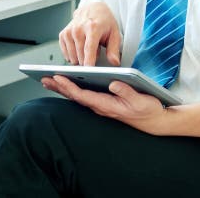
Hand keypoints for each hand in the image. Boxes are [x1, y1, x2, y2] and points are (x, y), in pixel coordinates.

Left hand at [41, 75, 168, 134]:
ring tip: (49, 80)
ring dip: (63, 89)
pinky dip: (73, 89)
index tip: (58, 78)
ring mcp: (102, 106)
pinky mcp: (104, 103)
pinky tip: (67, 84)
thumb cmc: (148, 110)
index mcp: (107, 105)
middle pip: (75, 97)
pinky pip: (84, 96)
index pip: (83, 96)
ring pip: (78, 97)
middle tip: (44, 79)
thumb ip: (127, 92)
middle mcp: (101, 107)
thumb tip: (113, 84)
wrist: (155, 121)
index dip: (69, 87)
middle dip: (59, 88)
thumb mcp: (141, 100)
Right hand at [59, 2, 121, 65]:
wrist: (93, 9)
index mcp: (92, 27)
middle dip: (88, 60)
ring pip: (73, 57)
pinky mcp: (63, 34)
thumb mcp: (114, 34)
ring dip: (81, 58)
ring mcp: (69, 31)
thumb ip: (114, 49)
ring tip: (88, 48)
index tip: (89, 71)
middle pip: (80, 56)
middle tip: (96, 52)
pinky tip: (80, 49)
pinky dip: (73, 55)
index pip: (89, 48)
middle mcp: (78, 28)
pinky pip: (67, 54)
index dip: (89, 61)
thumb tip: (115, 62)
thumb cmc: (104, 22)